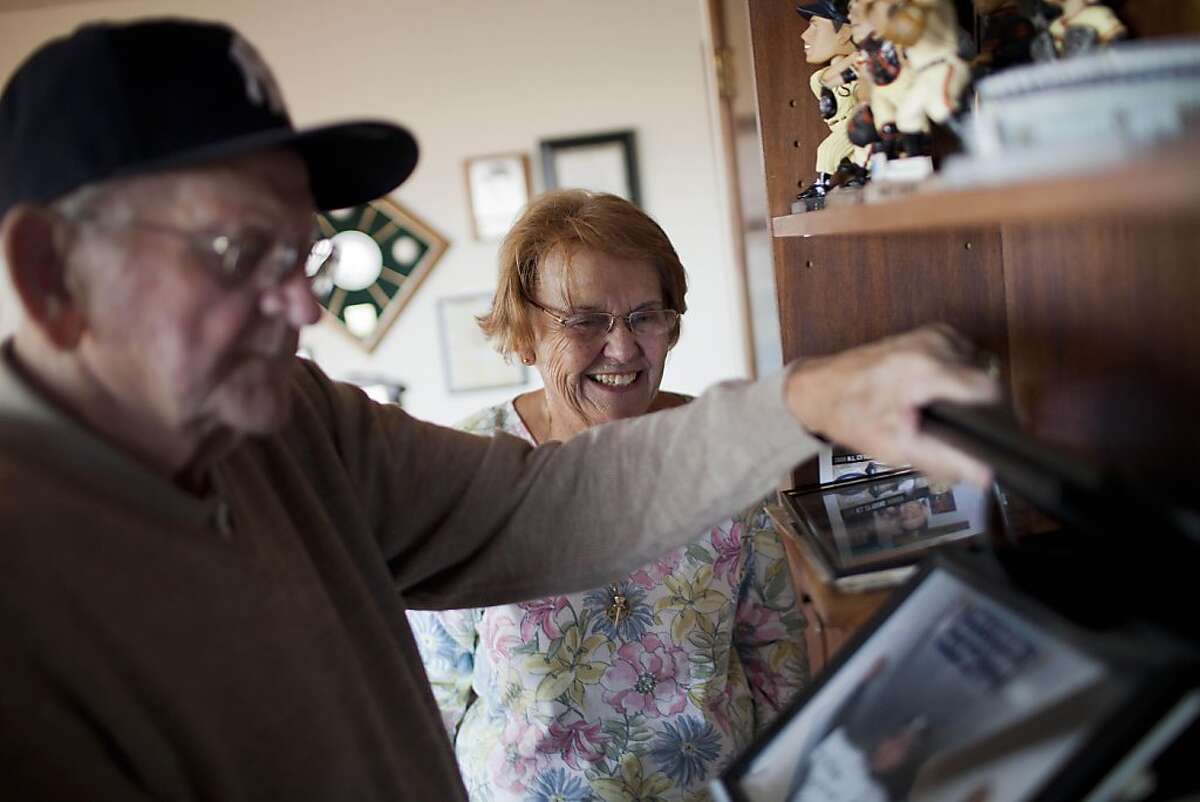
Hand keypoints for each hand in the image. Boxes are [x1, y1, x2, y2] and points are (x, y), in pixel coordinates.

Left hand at [785, 325, 1000, 486]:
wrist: (820, 390)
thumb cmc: (851, 415)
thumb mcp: (896, 447)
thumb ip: (944, 459)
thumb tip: (985, 473)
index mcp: (928, 368)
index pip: (991, 391)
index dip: (997, 419)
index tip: (990, 438)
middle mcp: (935, 343)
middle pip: (987, 380)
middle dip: (979, 410)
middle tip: (954, 430)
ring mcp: (933, 334)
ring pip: (978, 369)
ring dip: (967, 394)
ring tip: (938, 413)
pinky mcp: (930, 333)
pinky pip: (963, 359)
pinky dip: (956, 379)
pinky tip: (935, 396)